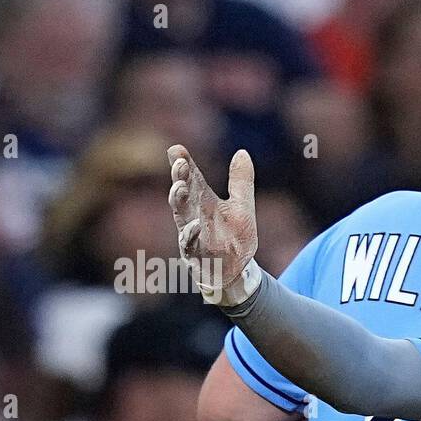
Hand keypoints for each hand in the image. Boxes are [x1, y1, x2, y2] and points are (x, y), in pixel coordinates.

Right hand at [166, 144, 258, 306]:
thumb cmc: (235, 239)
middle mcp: (193, 215)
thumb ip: (241, 182)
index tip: (177, 149)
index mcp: (203, 202)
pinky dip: (190, 235)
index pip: (192, 179)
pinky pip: (188, 244)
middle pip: (183, 194)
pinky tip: (194, 225)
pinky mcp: (194, 254)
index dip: (184, 164)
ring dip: (179, 201)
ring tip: (181, 186)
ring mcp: (190, 235)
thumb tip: (242, 152)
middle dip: (179, 178)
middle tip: (180, 163)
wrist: (237, 272)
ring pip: (180, 215)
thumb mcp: (243, 208)